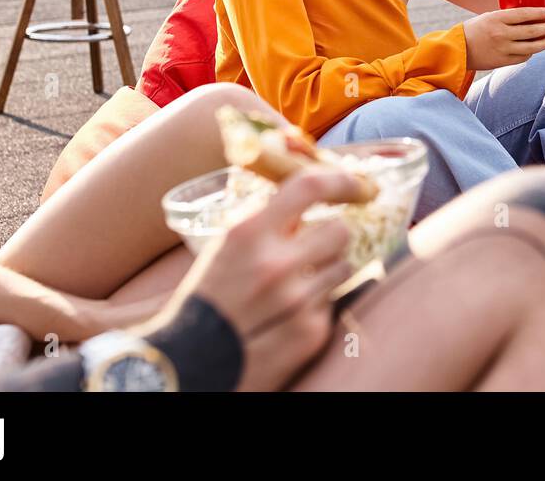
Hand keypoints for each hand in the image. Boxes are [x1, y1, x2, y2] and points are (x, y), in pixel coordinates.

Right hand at [158, 168, 367, 390]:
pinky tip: (289, 315)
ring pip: (343, 266)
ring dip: (327, 271)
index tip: (356, 184)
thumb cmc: (209, 298)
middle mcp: (275, 265)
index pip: (309, 187)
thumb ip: (268, 219)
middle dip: (332, 234)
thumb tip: (311, 190)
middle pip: (340, 230)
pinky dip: (317, 304)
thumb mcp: (227, 246)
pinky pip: (333, 302)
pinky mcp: (310, 333)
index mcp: (247, 234)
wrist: (188, 363)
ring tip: (295, 286)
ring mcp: (296, 301)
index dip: (341, 181)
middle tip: (314, 245)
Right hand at [463, 8, 544, 70]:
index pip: (523, 14)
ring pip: (531, 47)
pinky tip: (535, 48)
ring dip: (544, 43)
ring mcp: (502, 49)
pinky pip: (523, 58)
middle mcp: (501, 34)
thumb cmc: (474, 30)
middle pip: (531, 31)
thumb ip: (506, 17)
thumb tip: (529, 16)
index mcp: (496, 19)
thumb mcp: (488, 17)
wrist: (457, 50)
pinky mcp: (502, 62)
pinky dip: (531, 53)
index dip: (539, 13)